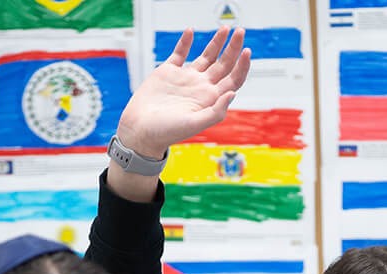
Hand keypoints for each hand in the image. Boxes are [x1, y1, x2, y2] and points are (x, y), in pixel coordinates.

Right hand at [115, 27, 251, 157]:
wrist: (139, 130)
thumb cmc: (166, 132)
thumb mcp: (194, 124)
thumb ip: (215, 111)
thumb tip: (233, 93)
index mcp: (209, 99)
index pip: (233, 79)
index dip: (242, 66)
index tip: (247, 51)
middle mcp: (200, 87)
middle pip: (223, 64)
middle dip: (233, 48)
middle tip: (240, 32)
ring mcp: (185, 78)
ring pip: (206, 56)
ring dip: (216, 42)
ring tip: (225, 28)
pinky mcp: (168, 72)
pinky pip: (180, 53)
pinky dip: (185, 41)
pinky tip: (190, 31)